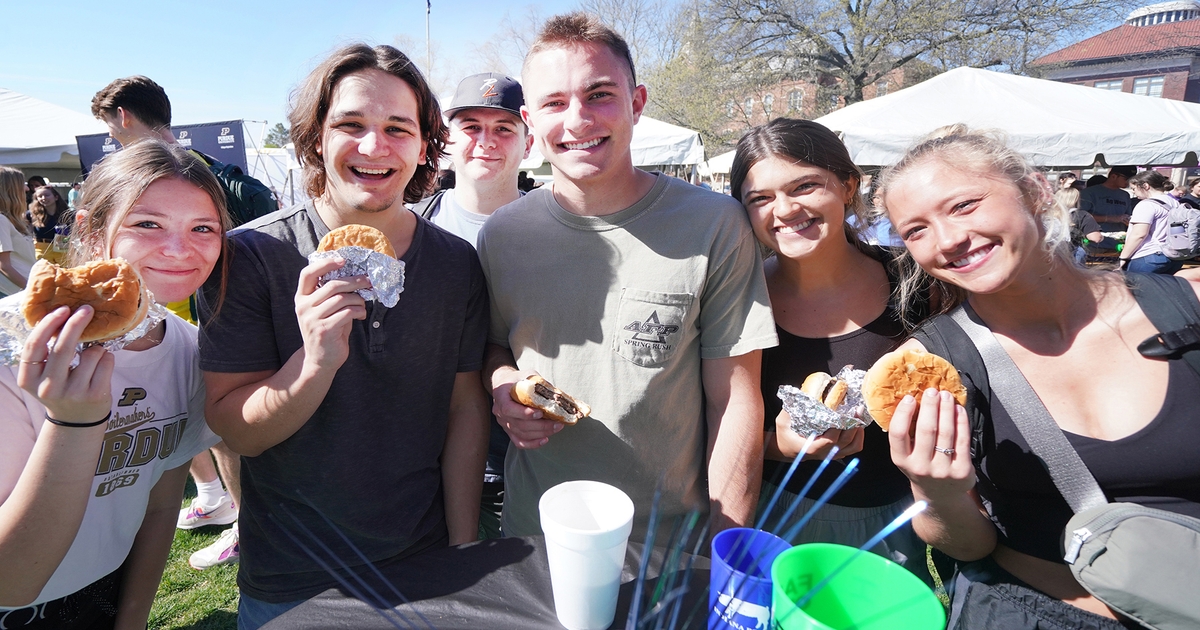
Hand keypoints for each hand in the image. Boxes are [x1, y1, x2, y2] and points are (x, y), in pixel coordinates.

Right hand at [17, 306, 113, 423]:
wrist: (77, 421)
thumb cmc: (60, 388)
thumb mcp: (44, 375)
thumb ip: (47, 353)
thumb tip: (63, 315)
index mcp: (29, 379)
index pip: (34, 346)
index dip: (48, 324)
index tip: (62, 309)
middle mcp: (49, 388)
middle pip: (63, 347)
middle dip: (76, 323)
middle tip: (86, 309)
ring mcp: (73, 393)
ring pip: (91, 353)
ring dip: (95, 347)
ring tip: (91, 358)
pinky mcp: (95, 395)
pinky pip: (106, 361)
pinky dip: (107, 357)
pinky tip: (101, 366)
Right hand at [295, 257, 367, 370]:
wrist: (320, 360)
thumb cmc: (328, 329)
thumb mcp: (325, 309)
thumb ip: (333, 294)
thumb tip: (356, 276)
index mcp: (301, 297)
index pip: (308, 274)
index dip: (325, 264)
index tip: (343, 260)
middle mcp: (303, 307)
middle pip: (332, 285)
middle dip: (354, 281)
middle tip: (368, 281)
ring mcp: (312, 319)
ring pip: (342, 299)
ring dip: (358, 300)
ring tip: (362, 306)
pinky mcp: (324, 330)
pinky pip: (347, 313)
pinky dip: (359, 311)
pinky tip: (361, 316)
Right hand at [490, 368, 561, 448]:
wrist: (505, 384)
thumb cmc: (518, 379)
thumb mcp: (528, 375)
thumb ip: (539, 384)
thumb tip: (556, 395)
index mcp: (500, 396)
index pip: (509, 409)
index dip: (524, 413)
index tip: (540, 413)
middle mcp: (500, 413)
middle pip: (519, 425)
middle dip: (541, 426)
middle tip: (558, 422)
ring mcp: (504, 423)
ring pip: (521, 434)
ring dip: (541, 433)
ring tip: (556, 427)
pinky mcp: (509, 430)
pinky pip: (519, 441)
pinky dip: (532, 443)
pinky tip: (545, 439)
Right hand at [773, 409, 863, 460]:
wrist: (786, 449)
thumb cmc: (785, 434)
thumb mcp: (783, 420)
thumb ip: (792, 407)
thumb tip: (804, 391)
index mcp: (810, 447)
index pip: (829, 440)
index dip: (838, 428)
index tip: (842, 413)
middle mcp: (823, 453)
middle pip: (845, 443)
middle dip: (853, 425)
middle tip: (856, 409)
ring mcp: (831, 455)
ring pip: (852, 447)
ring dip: (858, 432)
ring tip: (859, 416)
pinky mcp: (836, 453)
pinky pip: (852, 448)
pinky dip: (858, 437)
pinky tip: (858, 424)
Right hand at [888, 389, 973, 502]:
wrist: (940, 495)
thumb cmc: (921, 466)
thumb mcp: (907, 456)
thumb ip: (908, 434)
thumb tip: (912, 400)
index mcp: (901, 460)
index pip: (898, 434)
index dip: (903, 413)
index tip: (909, 398)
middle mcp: (920, 467)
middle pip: (926, 430)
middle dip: (930, 406)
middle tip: (932, 391)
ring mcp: (942, 470)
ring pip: (946, 432)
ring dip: (946, 410)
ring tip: (946, 396)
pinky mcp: (962, 471)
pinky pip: (962, 440)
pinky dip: (961, 421)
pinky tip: (959, 410)